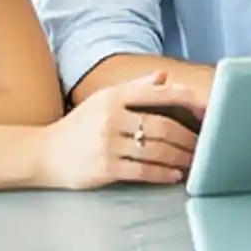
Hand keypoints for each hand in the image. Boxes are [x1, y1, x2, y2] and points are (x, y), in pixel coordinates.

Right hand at [36, 72, 203, 189]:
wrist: (43, 153)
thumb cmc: (79, 125)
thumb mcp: (104, 99)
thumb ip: (136, 88)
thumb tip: (164, 77)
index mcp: (113, 96)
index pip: (157, 94)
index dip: (186, 99)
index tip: (207, 107)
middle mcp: (111, 117)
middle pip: (162, 126)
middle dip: (187, 137)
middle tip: (204, 143)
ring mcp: (107, 144)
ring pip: (155, 150)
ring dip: (180, 157)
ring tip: (194, 160)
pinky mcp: (104, 168)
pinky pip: (142, 171)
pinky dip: (162, 173)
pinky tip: (174, 174)